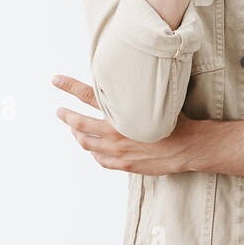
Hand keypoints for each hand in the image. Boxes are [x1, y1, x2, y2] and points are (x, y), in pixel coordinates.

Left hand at [51, 74, 193, 175]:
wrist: (188, 146)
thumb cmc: (173, 121)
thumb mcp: (152, 102)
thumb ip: (134, 96)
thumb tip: (124, 81)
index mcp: (120, 113)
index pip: (88, 95)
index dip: (69, 86)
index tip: (55, 80)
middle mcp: (114, 133)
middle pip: (80, 124)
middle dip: (67, 116)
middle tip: (60, 111)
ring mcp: (117, 151)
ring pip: (87, 144)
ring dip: (78, 136)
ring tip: (74, 131)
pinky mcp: (124, 165)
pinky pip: (100, 160)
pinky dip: (94, 153)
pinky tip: (94, 149)